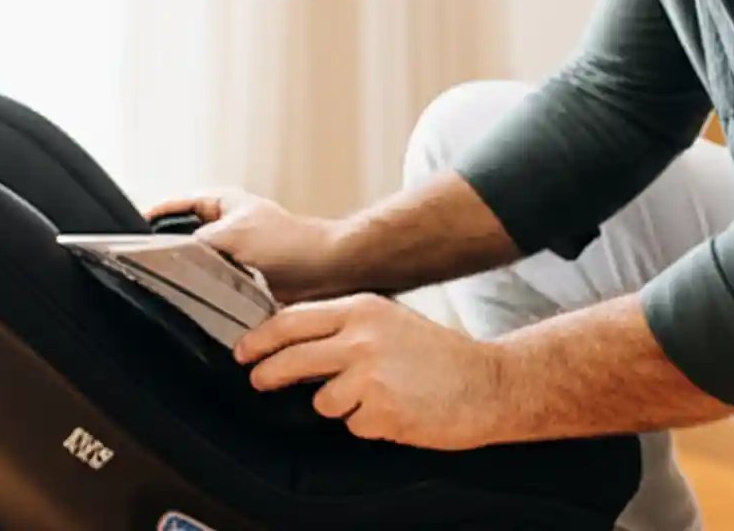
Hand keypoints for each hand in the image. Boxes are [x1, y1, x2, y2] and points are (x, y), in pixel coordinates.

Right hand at [146, 188, 344, 300]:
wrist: (326, 271)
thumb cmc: (290, 243)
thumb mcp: (231, 234)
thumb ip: (194, 244)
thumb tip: (166, 257)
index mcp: (218, 204)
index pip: (171, 208)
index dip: (150, 220)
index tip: (127, 238)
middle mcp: (221, 229)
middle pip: (178, 241)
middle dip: (167, 255)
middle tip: (147, 269)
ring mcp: (231, 257)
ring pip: (195, 269)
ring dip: (189, 280)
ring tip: (173, 289)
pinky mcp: (240, 283)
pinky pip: (213, 290)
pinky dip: (206, 296)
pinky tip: (197, 305)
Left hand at [235, 293, 502, 449]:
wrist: (489, 383)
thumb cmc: (439, 355)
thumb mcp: (388, 322)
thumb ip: (345, 328)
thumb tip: (295, 344)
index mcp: (361, 310)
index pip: (292, 320)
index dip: (261, 337)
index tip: (244, 350)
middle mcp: (361, 338)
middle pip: (291, 357)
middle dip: (267, 372)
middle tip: (258, 380)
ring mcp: (369, 375)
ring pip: (321, 400)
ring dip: (339, 405)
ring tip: (376, 396)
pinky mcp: (380, 409)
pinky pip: (353, 424)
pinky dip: (368, 423)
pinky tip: (396, 410)